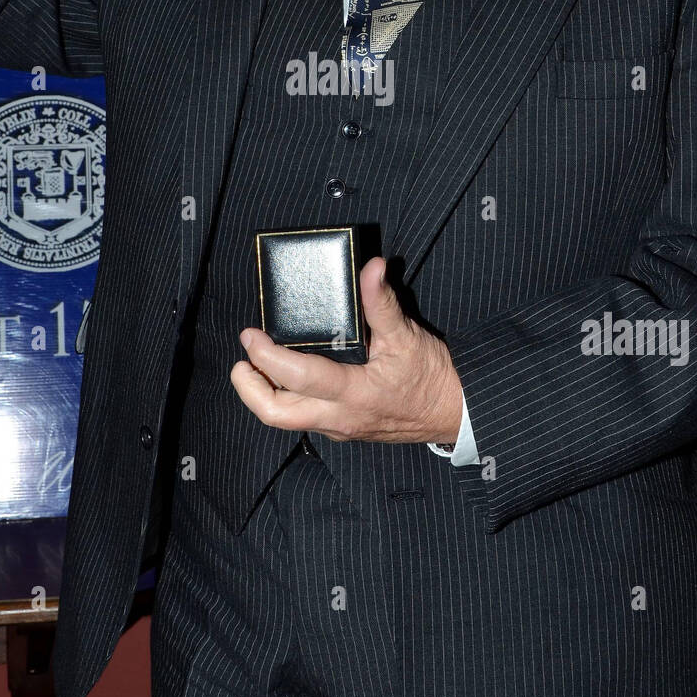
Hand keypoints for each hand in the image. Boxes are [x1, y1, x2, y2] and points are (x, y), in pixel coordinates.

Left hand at [231, 256, 462, 443]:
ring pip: (287, 419)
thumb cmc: (432, 377)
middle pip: (276, 413)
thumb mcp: (407, 335)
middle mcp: (340, 417)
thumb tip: (372, 267)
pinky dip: (287, 397)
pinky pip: (304, 417)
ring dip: (265, 394)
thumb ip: (383, 302)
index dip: (266, 356)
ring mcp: (339, 427)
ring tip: (255, 365)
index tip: (249, 335)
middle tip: (242, 360)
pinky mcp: (344, 428)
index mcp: (354, 394)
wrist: (454, 412)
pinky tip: (287, 375)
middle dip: (249, 388)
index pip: (297, 378)